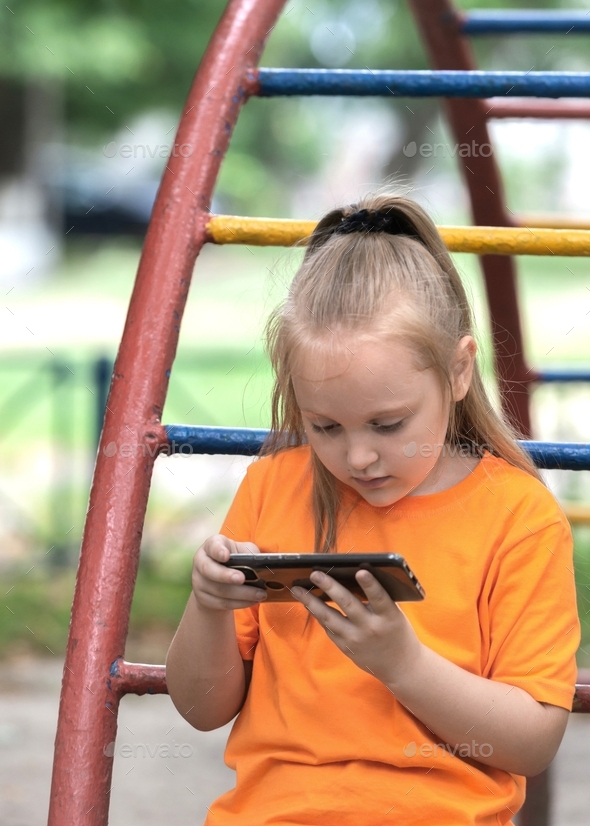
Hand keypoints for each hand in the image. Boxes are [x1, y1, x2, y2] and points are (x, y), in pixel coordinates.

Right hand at [192, 534, 266, 611]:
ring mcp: (199, 582)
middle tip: (242, 578)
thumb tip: (263, 562)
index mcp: (211, 545)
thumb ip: (250, 553)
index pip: (212, 546)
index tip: (226, 555)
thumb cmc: (234, 560)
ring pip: (218, 590)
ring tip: (260, 594)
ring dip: (241, 594)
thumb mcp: (242, 551)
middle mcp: (201, 562)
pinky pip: (222, 603)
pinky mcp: (203, 599)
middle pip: (209, 570)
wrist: (218, 580)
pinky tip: (253, 601)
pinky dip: (239, 603)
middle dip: (226, 575)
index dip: (217, 550)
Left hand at [292, 569, 422, 687]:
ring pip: (329, 618)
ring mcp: (356, 640)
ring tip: (297, 589)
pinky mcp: (345, 647)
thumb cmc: (397, 632)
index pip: (379, 598)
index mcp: (389, 617)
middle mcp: (371, 628)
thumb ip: (378, 600)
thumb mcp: (395, 614)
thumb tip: (352, 577)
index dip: (370, 585)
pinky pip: (328, 628)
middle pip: (348, 604)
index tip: (360, 571)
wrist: (400, 666)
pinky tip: (307, 603)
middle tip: (315, 573)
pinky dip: (317, 614)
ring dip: (311, 602)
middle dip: (329, 587)